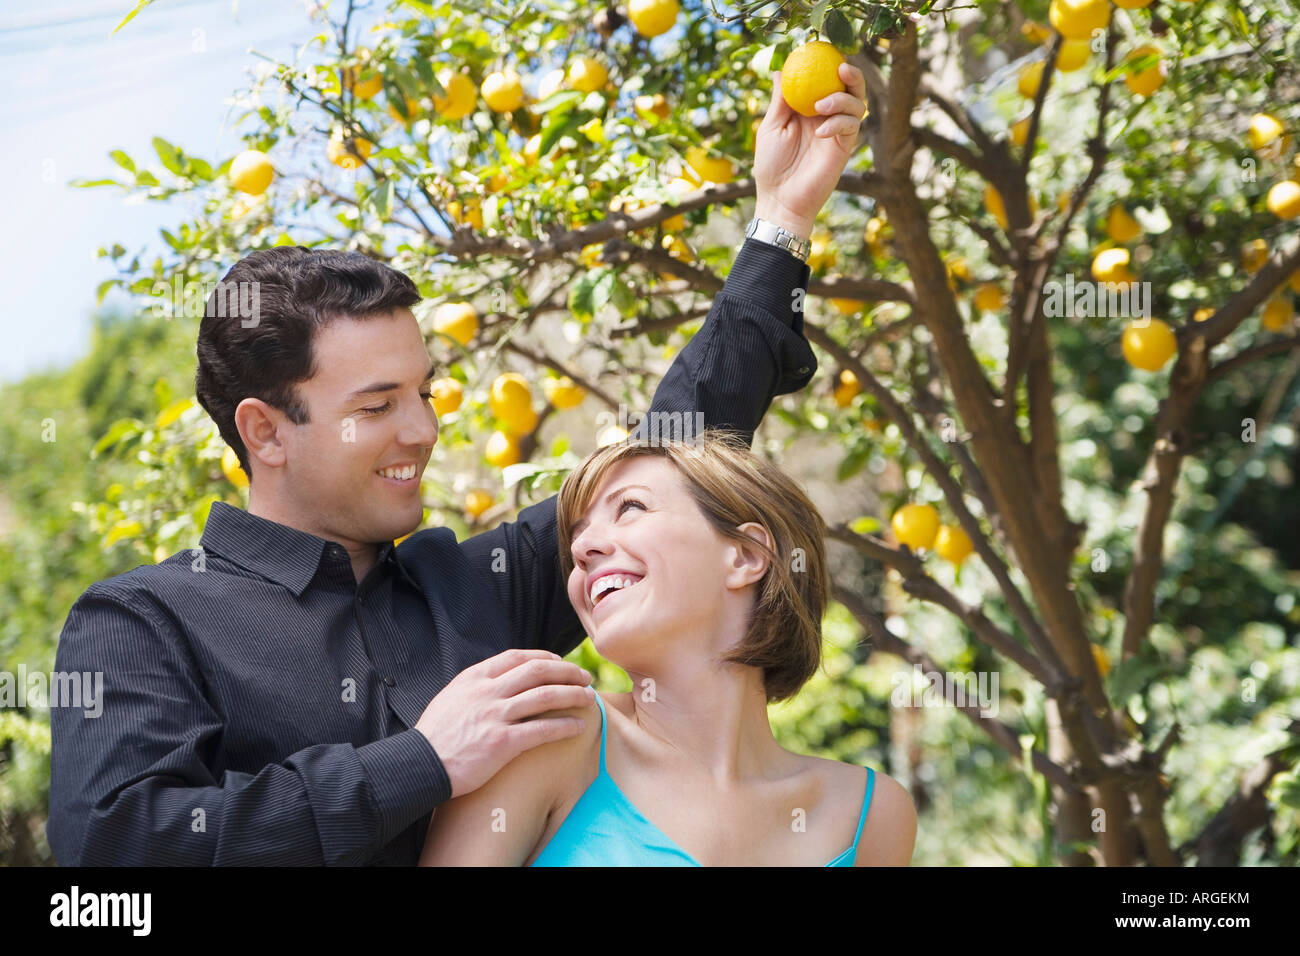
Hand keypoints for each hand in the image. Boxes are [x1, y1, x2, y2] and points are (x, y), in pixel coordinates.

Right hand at [415, 648, 593, 797]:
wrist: (419, 765)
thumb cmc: (434, 736)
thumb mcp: (451, 697)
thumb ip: (475, 687)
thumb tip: (497, 681)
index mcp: (475, 677)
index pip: (517, 657)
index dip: (544, 657)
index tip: (559, 662)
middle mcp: (488, 691)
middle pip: (538, 671)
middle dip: (567, 671)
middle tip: (584, 676)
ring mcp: (496, 716)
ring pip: (546, 696)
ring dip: (573, 694)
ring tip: (589, 697)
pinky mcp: (503, 742)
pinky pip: (542, 729)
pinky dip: (565, 725)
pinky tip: (579, 726)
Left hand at [752, 61, 868, 238]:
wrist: (781, 199)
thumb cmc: (771, 166)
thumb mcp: (770, 127)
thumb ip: (779, 100)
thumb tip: (779, 70)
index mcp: (807, 109)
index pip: (825, 80)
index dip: (829, 65)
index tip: (826, 52)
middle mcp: (826, 117)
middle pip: (849, 88)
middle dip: (851, 74)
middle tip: (841, 67)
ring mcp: (837, 132)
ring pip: (857, 104)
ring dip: (842, 99)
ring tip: (821, 106)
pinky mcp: (844, 147)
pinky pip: (852, 126)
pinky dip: (840, 122)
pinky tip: (823, 130)